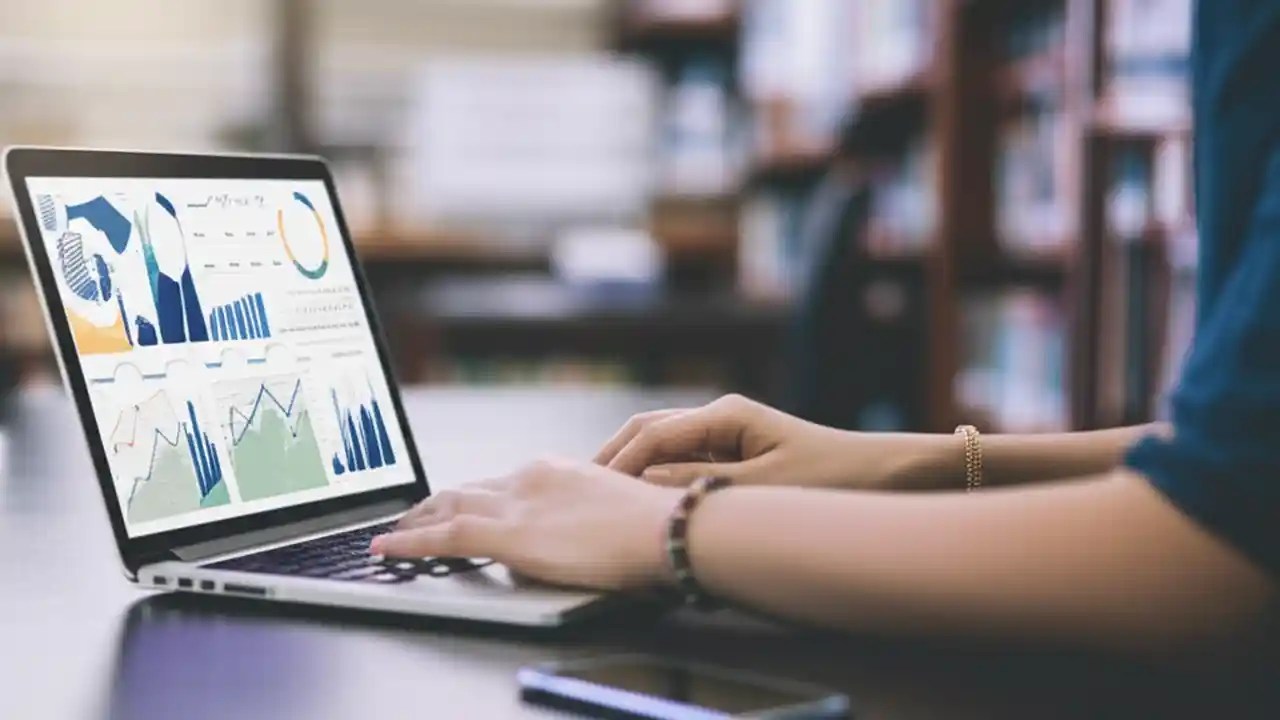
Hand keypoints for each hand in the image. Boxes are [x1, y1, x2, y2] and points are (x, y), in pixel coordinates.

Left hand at [370, 458, 681, 589]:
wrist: (667, 529)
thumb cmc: (654, 528)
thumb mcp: (607, 510)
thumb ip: (576, 518)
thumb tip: (558, 540)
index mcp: (554, 470)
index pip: (498, 482)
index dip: (468, 495)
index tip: (454, 504)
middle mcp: (528, 478)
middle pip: (466, 489)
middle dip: (433, 505)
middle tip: (409, 518)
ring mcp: (516, 504)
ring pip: (448, 506)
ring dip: (415, 521)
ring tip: (392, 535)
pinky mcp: (510, 535)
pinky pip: (444, 536)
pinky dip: (409, 542)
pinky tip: (386, 549)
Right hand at [596, 394, 958, 490]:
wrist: (884, 475)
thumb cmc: (831, 480)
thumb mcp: (761, 491)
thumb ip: (698, 488)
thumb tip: (641, 487)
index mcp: (725, 415)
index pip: (651, 436)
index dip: (615, 465)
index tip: (587, 494)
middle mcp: (720, 417)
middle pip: (647, 431)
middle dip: (610, 459)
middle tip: (576, 492)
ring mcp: (726, 433)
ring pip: (660, 445)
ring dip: (629, 469)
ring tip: (596, 500)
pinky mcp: (733, 453)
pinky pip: (681, 461)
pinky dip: (654, 478)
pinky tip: (640, 504)